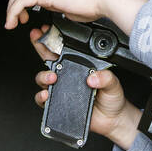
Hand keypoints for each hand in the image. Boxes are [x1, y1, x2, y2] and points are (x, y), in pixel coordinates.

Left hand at [5, 0, 111, 29]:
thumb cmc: (93, 3)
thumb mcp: (71, 6)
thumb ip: (60, 6)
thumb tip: (56, 11)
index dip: (22, 1)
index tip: (24, 16)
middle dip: (13, 5)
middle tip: (15, 20)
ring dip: (11, 9)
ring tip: (12, 23)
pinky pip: (21, 1)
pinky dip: (14, 12)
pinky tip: (15, 22)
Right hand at [29, 24, 139, 145]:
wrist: (112, 119)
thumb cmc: (112, 99)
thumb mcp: (113, 84)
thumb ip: (106, 78)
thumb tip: (93, 77)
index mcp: (79, 67)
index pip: (64, 51)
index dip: (53, 40)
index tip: (46, 30)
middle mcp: (67, 77)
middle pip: (48, 60)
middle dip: (40, 47)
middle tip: (38, 39)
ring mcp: (61, 90)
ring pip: (43, 80)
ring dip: (43, 76)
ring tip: (51, 77)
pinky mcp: (58, 105)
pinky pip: (43, 100)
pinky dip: (41, 96)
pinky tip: (46, 94)